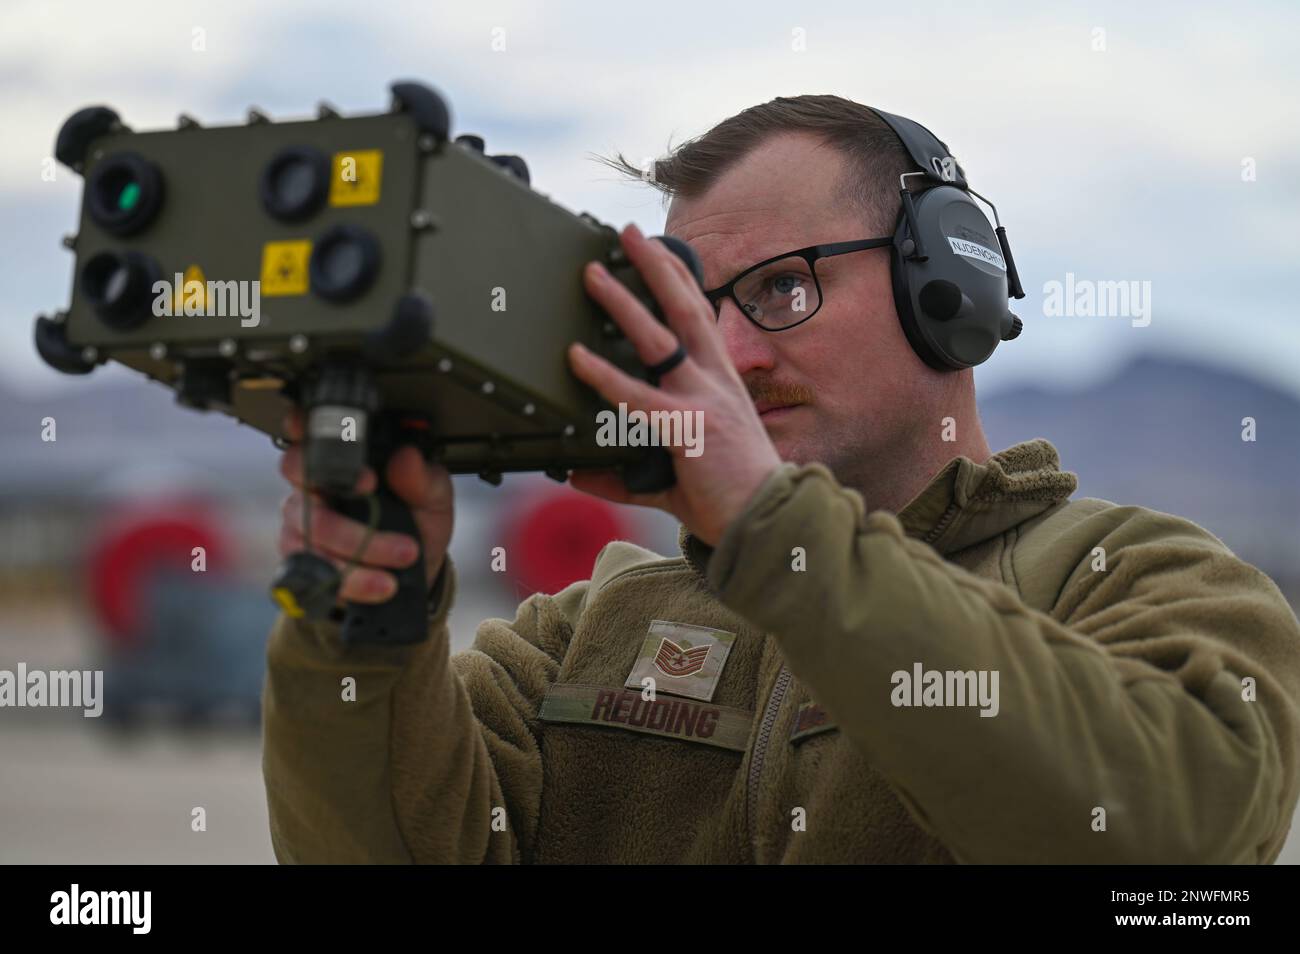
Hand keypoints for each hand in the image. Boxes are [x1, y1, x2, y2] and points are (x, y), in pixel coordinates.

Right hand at [276, 410, 454, 603]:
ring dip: (362, 546)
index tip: (354, 461)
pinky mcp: (300, 560)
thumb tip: (407, 457)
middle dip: (343, 485)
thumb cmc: (417, 523)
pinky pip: (315, 569)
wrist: (414, 575)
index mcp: (343, 458)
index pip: (311, 433)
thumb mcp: (433, 498)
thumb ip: (422, 477)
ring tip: (405, 555)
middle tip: (378, 506)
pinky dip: (355, 580)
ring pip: (312, 529)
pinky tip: (382, 583)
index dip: (312, 434)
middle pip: (299, 476)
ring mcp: (300, 522)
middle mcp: (313, 485)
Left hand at [567, 223, 781, 547]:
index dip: (681, 282)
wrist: (770, 526)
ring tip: (593, 274)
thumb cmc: (731, 501)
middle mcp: (715, 383)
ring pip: (659, 340)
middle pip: (686, 310)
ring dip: (623, 303)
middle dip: (658, 268)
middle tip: (628, 233)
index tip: (662, 251)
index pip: (703, 320)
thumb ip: (625, 474)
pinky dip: (603, 375)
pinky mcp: (686, 428)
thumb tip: (578, 474)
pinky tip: (576, 357)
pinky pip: (636, 395)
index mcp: (722, 386)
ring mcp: (702, 402)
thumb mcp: (676, 480)